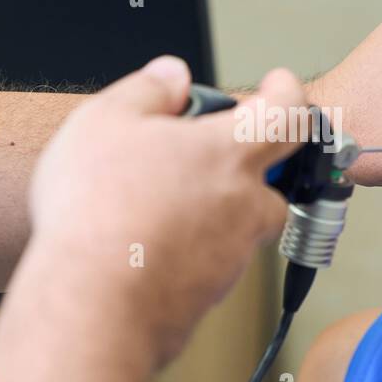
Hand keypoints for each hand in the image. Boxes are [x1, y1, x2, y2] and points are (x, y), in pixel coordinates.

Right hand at [28, 55, 305, 369]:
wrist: (93, 305)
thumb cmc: (98, 210)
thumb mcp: (105, 120)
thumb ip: (148, 89)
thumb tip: (173, 75)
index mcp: (229, 153)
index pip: (288, 113)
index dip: (286, 92)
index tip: (277, 84)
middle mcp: (244, 205)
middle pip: (272, 180)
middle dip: (248, 165)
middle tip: (206, 155)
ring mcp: (232, 257)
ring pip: (240, 227)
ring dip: (215, 212)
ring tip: (161, 205)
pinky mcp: (209, 297)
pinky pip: (209, 265)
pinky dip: (189, 253)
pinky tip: (144, 248)